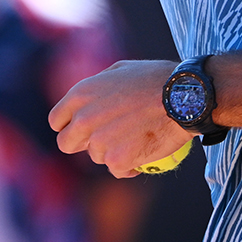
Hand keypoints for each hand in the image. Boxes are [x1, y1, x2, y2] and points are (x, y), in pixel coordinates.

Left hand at [48, 60, 190, 177]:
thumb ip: (97, 87)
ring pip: (96, 157)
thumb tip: (89, 100)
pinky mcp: (117, 159)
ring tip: (135, 140)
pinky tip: (142, 155)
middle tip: (105, 140)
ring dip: (112, 152)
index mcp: (80, 94)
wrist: (184, 97)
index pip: (56, 120)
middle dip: (82, 144)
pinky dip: (128, 167)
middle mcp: (84, 118)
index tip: (84, 129)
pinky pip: (117, 170)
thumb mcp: (119, 71)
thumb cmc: (156, 79)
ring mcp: (99, 141)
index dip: (69, 126)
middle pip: (66, 144)